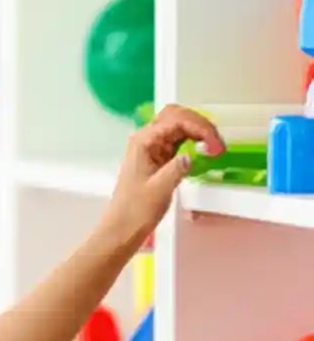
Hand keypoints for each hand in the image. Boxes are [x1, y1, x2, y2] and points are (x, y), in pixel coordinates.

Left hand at [102, 104, 225, 241]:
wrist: (123, 225)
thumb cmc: (136, 210)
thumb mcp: (159, 189)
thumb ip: (175, 169)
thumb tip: (190, 155)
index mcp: (142, 142)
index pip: (175, 120)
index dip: (200, 127)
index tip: (215, 145)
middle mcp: (145, 139)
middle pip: (177, 115)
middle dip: (200, 124)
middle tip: (217, 144)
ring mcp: (152, 146)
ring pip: (179, 125)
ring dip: (199, 131)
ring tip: (214, 147)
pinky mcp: (158, 156)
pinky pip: (178, 139)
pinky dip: (194, 139)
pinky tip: (204, 150)